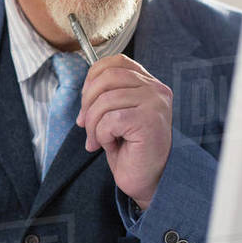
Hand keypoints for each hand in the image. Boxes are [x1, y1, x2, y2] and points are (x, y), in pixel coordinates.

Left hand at [76, 54, 173, 209]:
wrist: (149, 181)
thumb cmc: (132, 149)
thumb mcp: (117, 114)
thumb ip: (107, 95)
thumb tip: (84, 89)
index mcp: (150, 84)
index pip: (116, 61)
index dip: (93, 78)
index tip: (86, 102)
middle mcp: (157, 89)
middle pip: (107, 77)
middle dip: (87, 102)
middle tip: (85, 125)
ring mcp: (155, 104)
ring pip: (105, 100)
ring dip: (93, 124)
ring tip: (98, 141)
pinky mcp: (149, 121)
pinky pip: (111, 120)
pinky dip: (103, 134)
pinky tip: (110, 146)